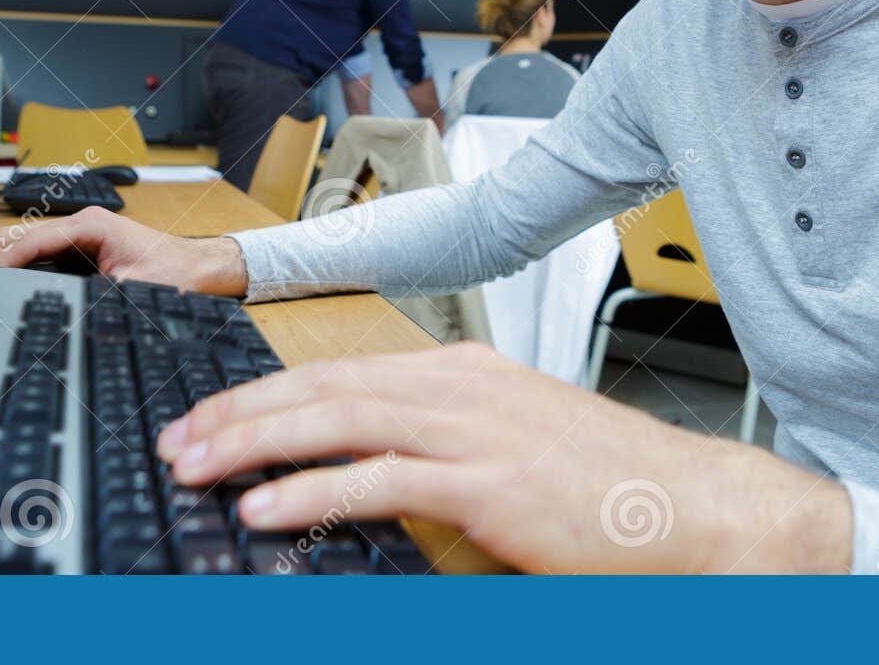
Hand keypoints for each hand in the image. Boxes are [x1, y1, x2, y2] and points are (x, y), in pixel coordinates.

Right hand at [0, 208, 246, 304]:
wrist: (204, 269)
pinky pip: (33, 255)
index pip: (31, 241)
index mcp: (92, 226)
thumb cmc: (179, 273)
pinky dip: (6, 269)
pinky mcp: (80, 250)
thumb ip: (102, 297)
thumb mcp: (140, 289)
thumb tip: (66, 312)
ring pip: (19, 244)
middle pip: (15, 237)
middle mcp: (81, 225)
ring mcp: (78, 236)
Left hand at [155, 342, 852, 573]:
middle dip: (242, 411)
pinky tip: (267, 508)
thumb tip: (366, 471)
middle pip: (326, 384)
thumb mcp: (514, 448)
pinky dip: (314, 491)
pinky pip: (381, 479)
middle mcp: (462, 386)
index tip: (212, 418)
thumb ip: (441, 449)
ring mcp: (477, 429)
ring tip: (198, 466)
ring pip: (340, 418)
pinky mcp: (491, 482)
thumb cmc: (612, 484)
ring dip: (258, 442)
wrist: (698, 507)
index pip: (342, 370)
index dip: (267, 393)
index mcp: (464, 372)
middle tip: (180, 439)